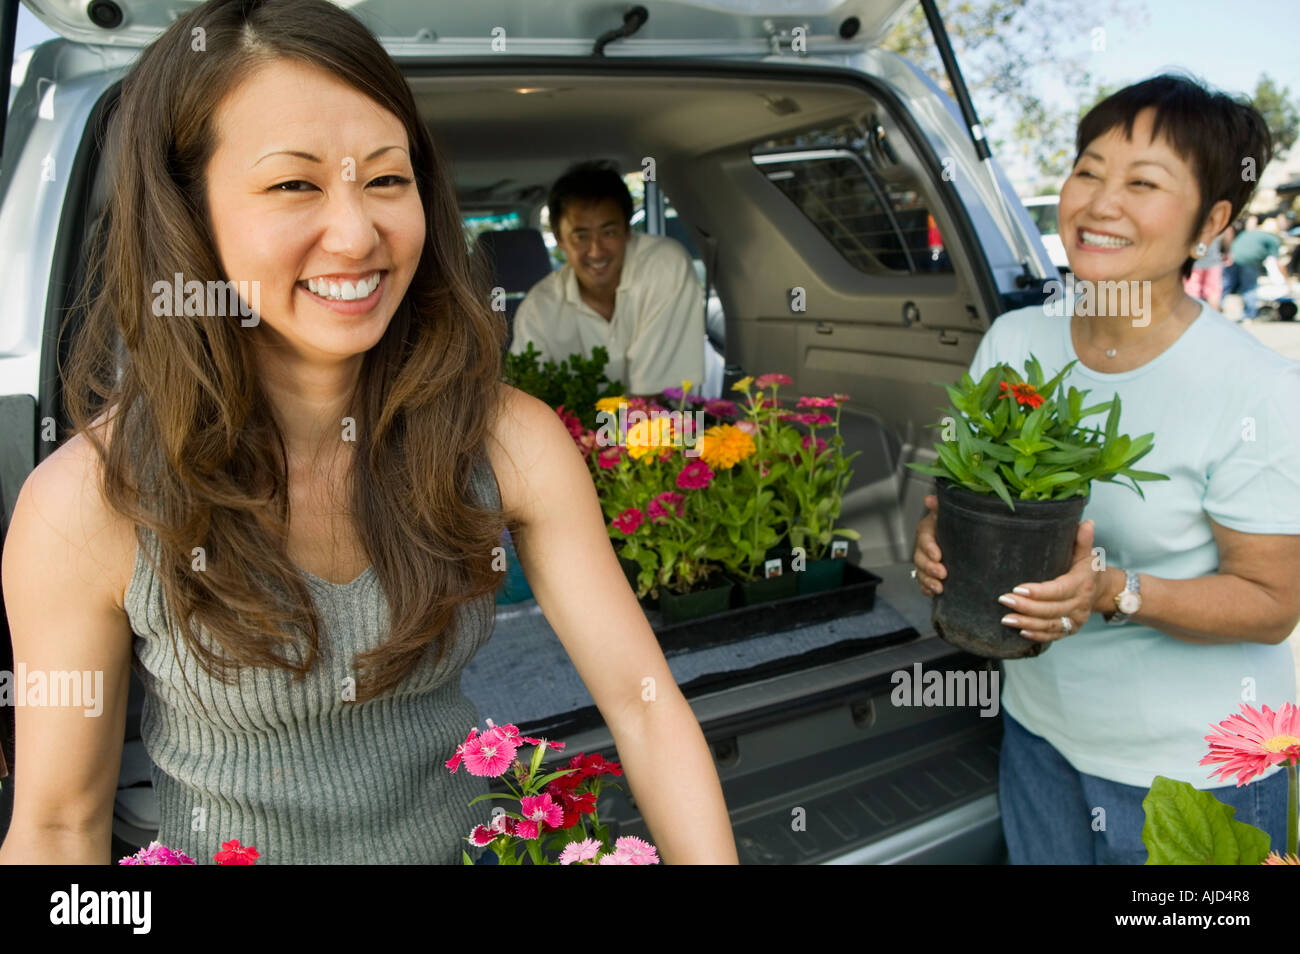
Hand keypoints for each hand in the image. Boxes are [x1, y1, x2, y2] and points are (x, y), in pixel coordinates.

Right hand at [912, 494, 945, 595]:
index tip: (938, 555)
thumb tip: (930, 499)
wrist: (961, 538)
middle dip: (929, 567)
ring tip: (939, 587)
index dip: (929, 547)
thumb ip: (940, 506)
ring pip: (920, 572)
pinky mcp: (929, 574)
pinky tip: (934, 593)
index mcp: (928, 530)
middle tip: (942, 573)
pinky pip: (923, 583)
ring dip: (928, 580)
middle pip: (920, 557)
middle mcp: (924, 546)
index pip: (924, 537)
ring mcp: (925, 561)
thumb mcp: (948, 513)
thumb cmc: (953, 524)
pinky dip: (927, 589)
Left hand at [994, 520, 1115, 642]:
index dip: (1038, 592)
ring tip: (1006, 619)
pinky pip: (1054, 636)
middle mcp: (1080, 604)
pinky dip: (1037, 635)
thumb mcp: (1086, 554)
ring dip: (1027, 623)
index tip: (1017, 588)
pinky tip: (1020, 632)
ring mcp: (1076, 620)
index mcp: (1081, 584)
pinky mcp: (1071, 629)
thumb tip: (1085, 522)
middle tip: (1004, 601)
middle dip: (1026, 607)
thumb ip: (1082, 540)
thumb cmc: (1088, 569)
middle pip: (1051, 609)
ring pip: (1050, 625)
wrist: (1103, 590)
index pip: (1058, 590)